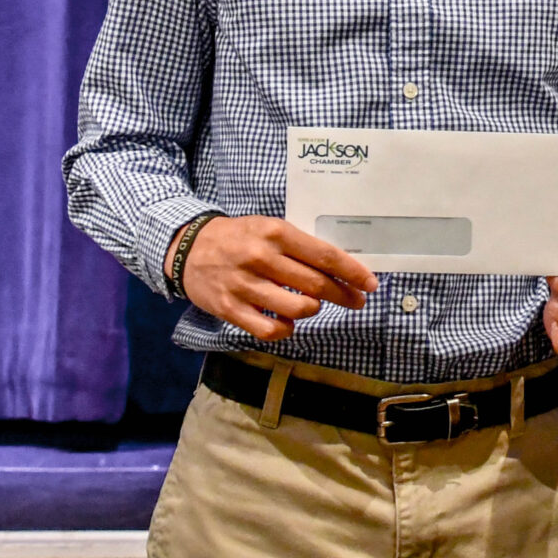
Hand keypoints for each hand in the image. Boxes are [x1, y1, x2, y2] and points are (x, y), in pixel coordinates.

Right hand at [180, 216, 377, 340]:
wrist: (188, 248)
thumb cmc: (239, 237)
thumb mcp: (269, 228)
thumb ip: (300, 246)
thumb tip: (339, 267)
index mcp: (276, 234)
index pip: (324, 256)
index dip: (352, 272)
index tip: (370, 284)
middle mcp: (262, 259)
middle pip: (316, 285)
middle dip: (344, 295)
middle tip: (356, 300)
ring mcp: (245, 286)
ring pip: (298, 309)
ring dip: (313, 310)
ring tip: (312, 305)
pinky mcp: (230, 309)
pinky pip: (271, 329)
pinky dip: (286, 329)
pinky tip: (288, 321)